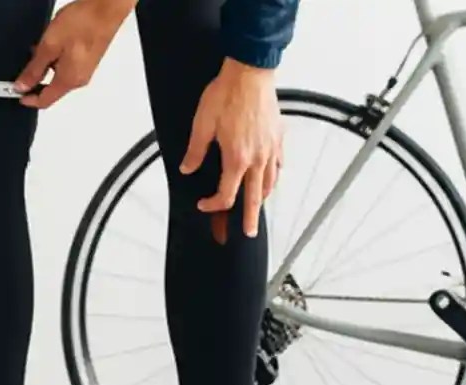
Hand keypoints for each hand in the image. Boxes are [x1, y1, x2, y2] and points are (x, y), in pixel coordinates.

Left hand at [14, 0, 135, 108]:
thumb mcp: (49, 46)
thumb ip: (34, 69)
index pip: (45, 101)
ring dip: (46, 66)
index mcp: (69, 80)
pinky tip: (54, 42)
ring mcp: (85, 71)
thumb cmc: (82, 23)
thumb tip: (22, 86)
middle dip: (35, 79)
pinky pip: (67, 67)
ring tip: (41, 44)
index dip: (28, 99)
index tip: (15, 91)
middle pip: (52, 89)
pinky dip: (56, 59)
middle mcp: (79, 80)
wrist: (105, 10)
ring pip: (59, 76)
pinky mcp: (88, 61)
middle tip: (24, 63)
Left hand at [180, 58, 283, 237]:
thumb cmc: (227, 94)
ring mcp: (270, 149)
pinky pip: (278, 164)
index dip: (213, 205)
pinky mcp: (278, 138)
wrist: (250, 72)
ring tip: (258, 206)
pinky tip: (271, 176)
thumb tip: (187, 168)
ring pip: (269, 183)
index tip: (204, 204)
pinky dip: (274, 175)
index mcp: (236, 159)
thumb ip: (195, 151)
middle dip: (251, 218)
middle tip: (250, 232)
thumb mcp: (202, 124)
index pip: (226, 195)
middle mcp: (256, 159)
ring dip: (263, 197)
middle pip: (254, 198)